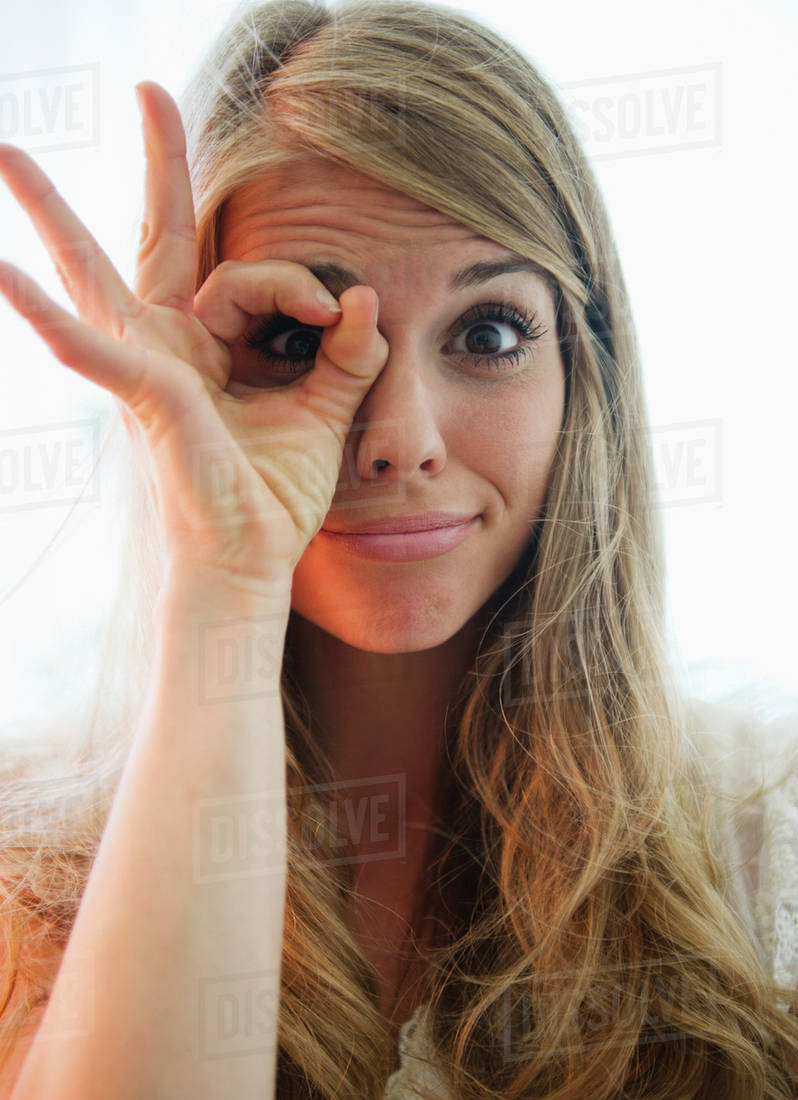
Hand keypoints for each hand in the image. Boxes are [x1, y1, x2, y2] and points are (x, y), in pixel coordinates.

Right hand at [0, 81, 387, 596]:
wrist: (249, 562)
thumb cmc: (272, 496)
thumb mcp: (322, 414)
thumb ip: (347, 357)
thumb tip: (364, 298)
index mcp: (209, 348)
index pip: (250, 277)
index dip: (297, 287)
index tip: (335, 315)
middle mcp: (170, 346)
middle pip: (156, 239)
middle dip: (157, 166)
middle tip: (147, 90)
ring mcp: (147, 367)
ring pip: (98, 273)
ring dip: (52, 214)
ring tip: (5, 152)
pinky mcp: (145, 397)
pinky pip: (96, 349)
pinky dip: (52, 316)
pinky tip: (4, 275)